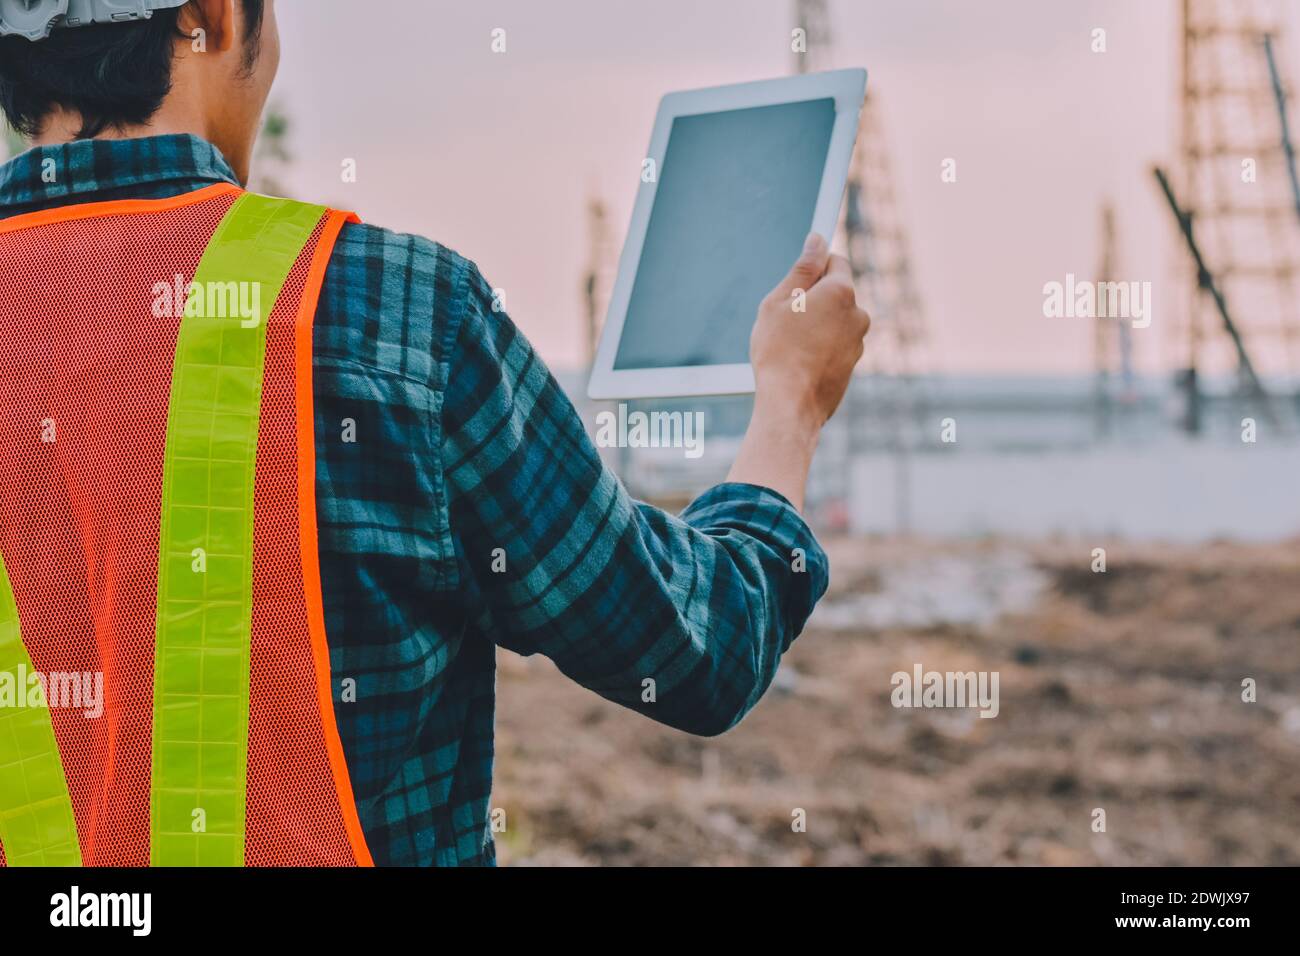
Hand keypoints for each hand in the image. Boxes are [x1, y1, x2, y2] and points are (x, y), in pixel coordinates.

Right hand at [750, 232, 870, 427]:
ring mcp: (859, 342)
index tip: (798, 279)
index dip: (814, 267)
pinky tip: (800, 362)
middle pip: (836, 292)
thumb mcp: (779, 302)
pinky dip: (821, 347)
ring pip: (835, 321)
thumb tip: (817, 241)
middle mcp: (858, 314)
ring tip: (791, 344)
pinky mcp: (853, 364)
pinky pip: (836, 345)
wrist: (790, 405)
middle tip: (786, 317)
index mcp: (841, 292)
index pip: (835, 261)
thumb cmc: (778, 352)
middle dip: (814, 299)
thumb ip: (802, 269)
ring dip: (817, 325)